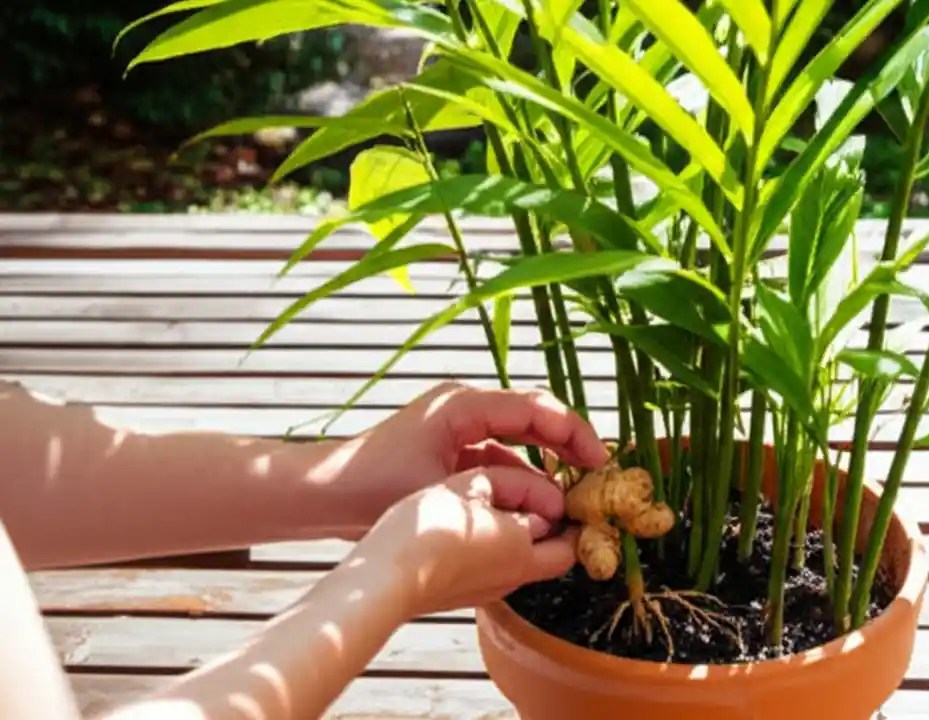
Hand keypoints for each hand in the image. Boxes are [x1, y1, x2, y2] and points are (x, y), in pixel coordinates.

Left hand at [299, 382, 610, 539]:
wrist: (321, 494)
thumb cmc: (369, 489)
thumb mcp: (440, 491)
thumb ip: (500, 492)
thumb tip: (551, 506)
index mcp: (463, 405)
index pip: (535, 408)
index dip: (574, 433)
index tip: (600, 463)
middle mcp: (465, 407)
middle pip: (535, 417)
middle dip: (570, 446)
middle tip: (601, 478)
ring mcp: (459, 426)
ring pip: (520, 440)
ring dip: (548, 466)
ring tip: (576, 497)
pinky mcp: (453, 448)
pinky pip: (501, 456)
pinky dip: (524, 476)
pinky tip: (542, 504)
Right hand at [351, 466, 580, 616]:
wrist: (384, 579)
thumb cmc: (427, 528)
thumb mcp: (474, 485)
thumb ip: (517, 486)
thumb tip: (543, 497)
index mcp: (523, 549)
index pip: (571, 541)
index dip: (570, 515)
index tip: (561, 491)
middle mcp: (514, 576)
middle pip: (554, 558)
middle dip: (554, 530)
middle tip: (539, 500)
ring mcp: (490, 591)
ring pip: (524, 564)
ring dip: (523, 539)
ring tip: (501, 506)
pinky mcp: (465, 597)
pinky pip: (496, 572)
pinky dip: (496, 550)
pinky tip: (472, 527)